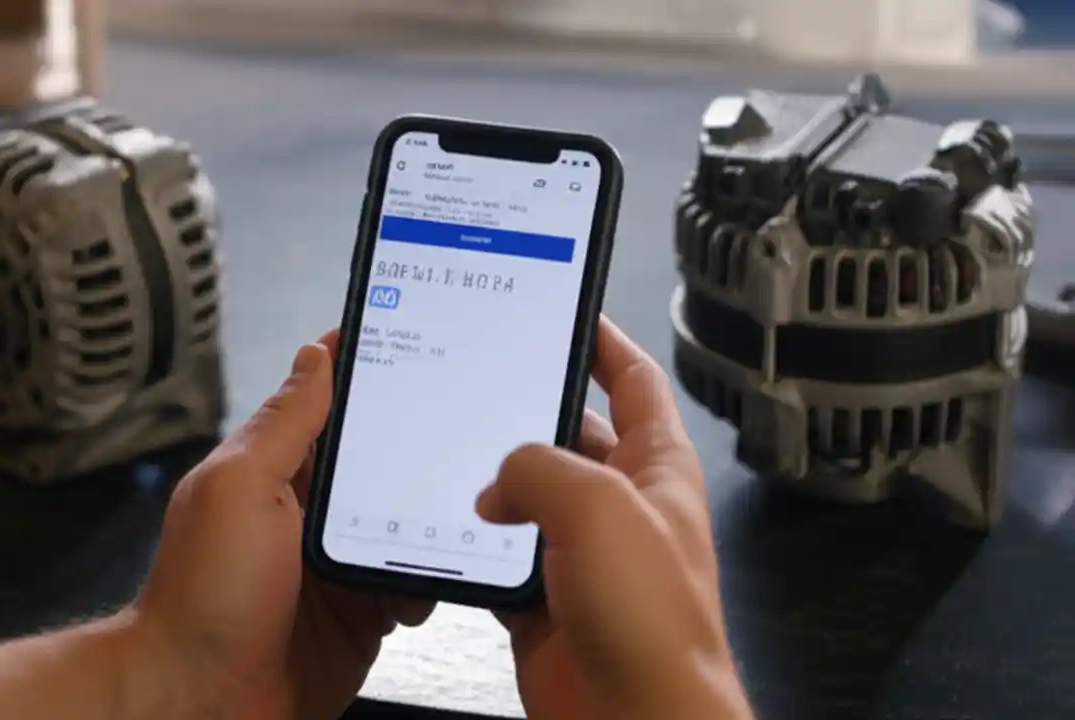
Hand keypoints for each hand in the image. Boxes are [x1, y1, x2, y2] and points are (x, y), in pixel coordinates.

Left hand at [131, 332, 434, 719]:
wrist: (203, 703)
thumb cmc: (203, 597)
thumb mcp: (241, 490)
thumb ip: (284, 424)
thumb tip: (315, 356)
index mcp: (278, 470)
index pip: (332, 404)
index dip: (371, 373)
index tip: (416, 338)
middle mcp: (311, 511)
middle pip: (384, 462)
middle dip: (421, 452)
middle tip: (462, 439)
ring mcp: (338, 562)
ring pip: (409, 522)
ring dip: (430, 523)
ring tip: (448, 523)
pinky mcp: (363, 611)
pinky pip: (413, 582)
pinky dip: (426, 583)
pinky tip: (420, 588)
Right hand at [476, 318, 751, 719]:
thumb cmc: (653, 625)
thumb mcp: (598, 508)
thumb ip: (540, 467)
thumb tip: (500, 480)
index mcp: (655, 468)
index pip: (633, 381)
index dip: (603, 342)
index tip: (568, 311)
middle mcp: (621, 506)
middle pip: (567, 435)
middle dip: (523, 414)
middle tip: (480, 385)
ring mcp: (581, 553)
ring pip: (525, 495)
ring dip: (491, 485)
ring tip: (454, 459)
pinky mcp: (543, 599)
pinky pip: (499, 554)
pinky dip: (473, 544)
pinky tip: (450, 534)